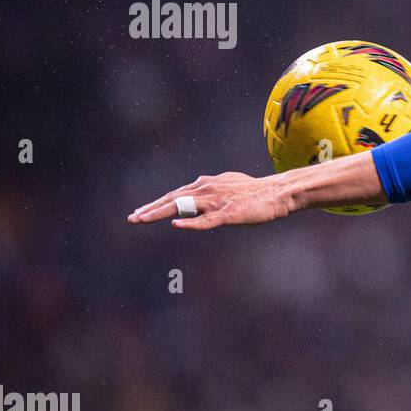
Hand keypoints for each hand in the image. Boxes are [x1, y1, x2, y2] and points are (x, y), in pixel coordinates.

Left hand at [128, 172, 291, 229]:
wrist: (278, 193)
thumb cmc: (256, 191)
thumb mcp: (228, 186)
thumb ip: (212, 189)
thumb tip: (200, 188)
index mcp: (206, 184)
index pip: (175, 195)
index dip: (156, 204)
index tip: (140, 213)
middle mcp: (207, 189)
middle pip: (172, 199)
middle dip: (150, 209)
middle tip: (132, 218)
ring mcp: (217, 201)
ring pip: (182, 206)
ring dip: (160, 213)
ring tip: (142, 219)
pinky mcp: (229, 213)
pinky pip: (206, 219)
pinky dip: (190, 222)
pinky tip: (176, 225)